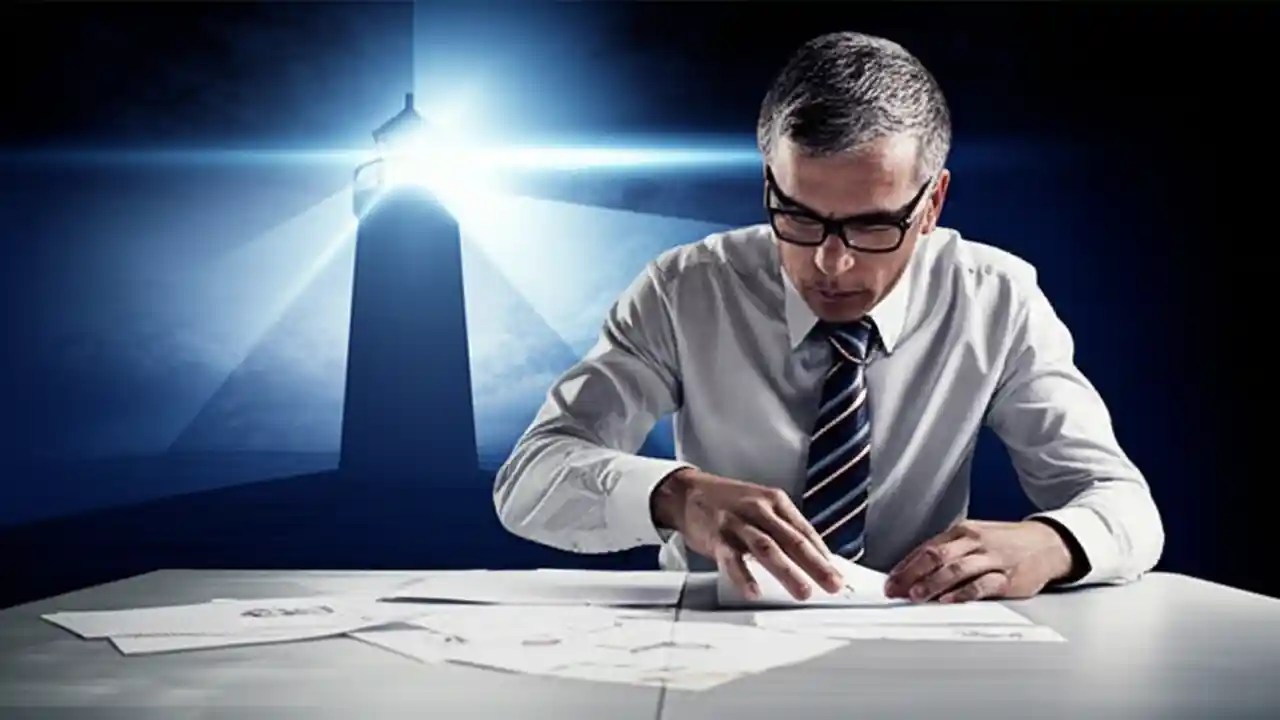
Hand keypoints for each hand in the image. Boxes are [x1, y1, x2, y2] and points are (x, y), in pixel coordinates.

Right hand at [651, 468, 843, 600]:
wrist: (688, 492)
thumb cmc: (729, 503)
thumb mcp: (761, 506)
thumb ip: (784, 528)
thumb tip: (814, 558)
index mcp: (775, 502)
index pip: (805, 531)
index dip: (823, 555)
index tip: (839, 575)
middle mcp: (759, 510)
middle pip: (792, 540)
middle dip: (816, 564)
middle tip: (833, 585)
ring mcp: (737, 523)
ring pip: (767, 548)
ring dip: (787, 571)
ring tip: (803, 592)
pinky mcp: (716, 537)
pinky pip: (731, 559)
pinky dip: (743, 576)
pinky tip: (753, 592)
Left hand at [883, 519, 1074, 602]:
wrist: (1047, 543)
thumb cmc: (1007, 543)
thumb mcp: (976, 538)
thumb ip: (949, 552)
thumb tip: (915, 569)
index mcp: (962, 532)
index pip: (927, 547)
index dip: (905, 565)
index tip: (890, 581)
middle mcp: (974, 542)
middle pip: (937, 556)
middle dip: (911, 574)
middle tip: (895, 589)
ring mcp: (991, 559)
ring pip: (956, 569)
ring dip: (933, 583)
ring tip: (916, 595)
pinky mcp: (1008, 577)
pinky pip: (982, 585)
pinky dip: (964, 593)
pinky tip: (950, 600)